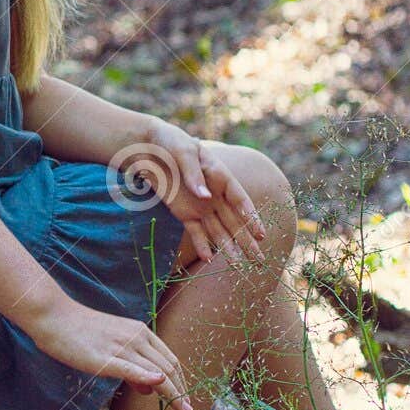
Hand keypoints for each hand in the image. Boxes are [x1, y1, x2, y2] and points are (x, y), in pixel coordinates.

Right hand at [25, 297, 195, 409]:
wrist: (54, 316)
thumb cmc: (80, 331)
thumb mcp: (113, 343)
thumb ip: (133, 364)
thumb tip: (151, 387)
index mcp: (140, 331)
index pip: (171, 360)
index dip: (182, 382)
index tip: (186, 401)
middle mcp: (137, 337)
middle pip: (170, 368)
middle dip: (183, 393)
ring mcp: (122, 346)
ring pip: (158, 372)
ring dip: (174, 394)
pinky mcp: (105, 357)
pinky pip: (132, 368)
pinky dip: (149, 377)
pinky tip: (160, 385)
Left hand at [125, 120, 266, 266]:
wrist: (148, 147)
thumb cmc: (171, 143)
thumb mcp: (183, 152)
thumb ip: (194, 174)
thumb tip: (205, 197)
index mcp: (221, 177)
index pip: (240, 200)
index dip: (251, 216)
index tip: (261, 233)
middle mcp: (215, 196)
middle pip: (235, 221)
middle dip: (248, 240)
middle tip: (261, 260)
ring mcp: (200, 206)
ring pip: (219, 230)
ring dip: (229, 247)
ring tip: (240, 266)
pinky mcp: (184, 213)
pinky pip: (196, 232)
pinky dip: (202, 245)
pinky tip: (210, 259)